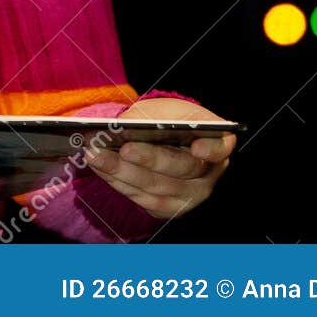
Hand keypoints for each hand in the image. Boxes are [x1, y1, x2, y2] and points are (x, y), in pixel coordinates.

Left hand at [84, 97, 235, 219]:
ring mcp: (192, 194)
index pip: (220, 148)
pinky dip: (120, 183)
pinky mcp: (171, 208)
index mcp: (216, 142)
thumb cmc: (166, 119)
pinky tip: (101, 168)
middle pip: (181, 169)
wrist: (161, 138)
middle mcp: (209, 173)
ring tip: (96, 155)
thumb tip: (122, 127)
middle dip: (148, 159)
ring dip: (123, 172)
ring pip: (158, 188)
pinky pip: (145, 200)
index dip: (211, 150)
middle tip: (122, 148)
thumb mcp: (162, 109)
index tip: (196, 147)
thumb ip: (149, 117)